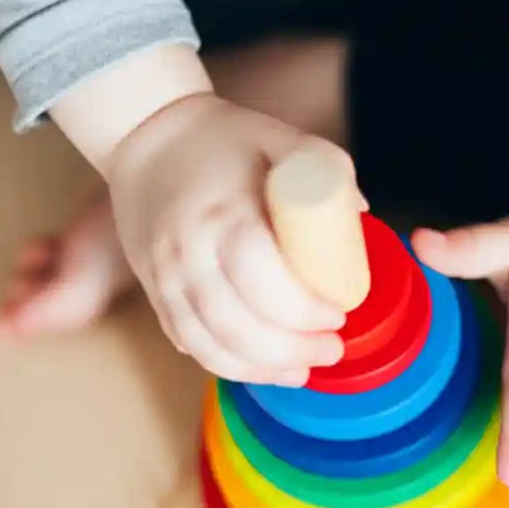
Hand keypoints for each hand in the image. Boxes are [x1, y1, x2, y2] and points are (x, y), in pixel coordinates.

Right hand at [105, 93, 351, 384]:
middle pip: (236, 325)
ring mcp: (164, 280)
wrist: (147, 140)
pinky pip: (191, 346)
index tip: (338, 314)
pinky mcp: (155, 295)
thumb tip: (361, 216)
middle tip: (332, 348)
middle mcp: (186, 254)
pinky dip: (231, 366)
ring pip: (211, 346)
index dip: (303, 308)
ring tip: (304, 369)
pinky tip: (267, 368)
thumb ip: (327, 169)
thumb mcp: (280, 138)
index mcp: (221, 214)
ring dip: (263, 369)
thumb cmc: (223, 141)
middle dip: (291, 349)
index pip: (261, 278)